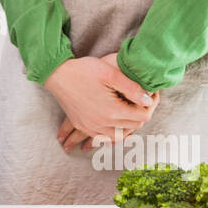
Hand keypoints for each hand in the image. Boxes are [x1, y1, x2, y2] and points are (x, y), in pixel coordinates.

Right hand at [43, 54, 158, 153]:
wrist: (57, 74)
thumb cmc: (83, 70)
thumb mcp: (110, 73)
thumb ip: (132, 88)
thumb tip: (148, 100)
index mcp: (112, 110)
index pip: (142, 116)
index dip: (150, 106)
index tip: (150, 95)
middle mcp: (102, 123)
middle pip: (133, 127)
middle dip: (140, 115)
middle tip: (142, 102)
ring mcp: (91, 127)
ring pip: (118, 137)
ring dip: (127, 127)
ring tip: (131, 115)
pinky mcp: (82, 125)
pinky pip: (102, 138)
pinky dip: (112, 134)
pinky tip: (115, 126)